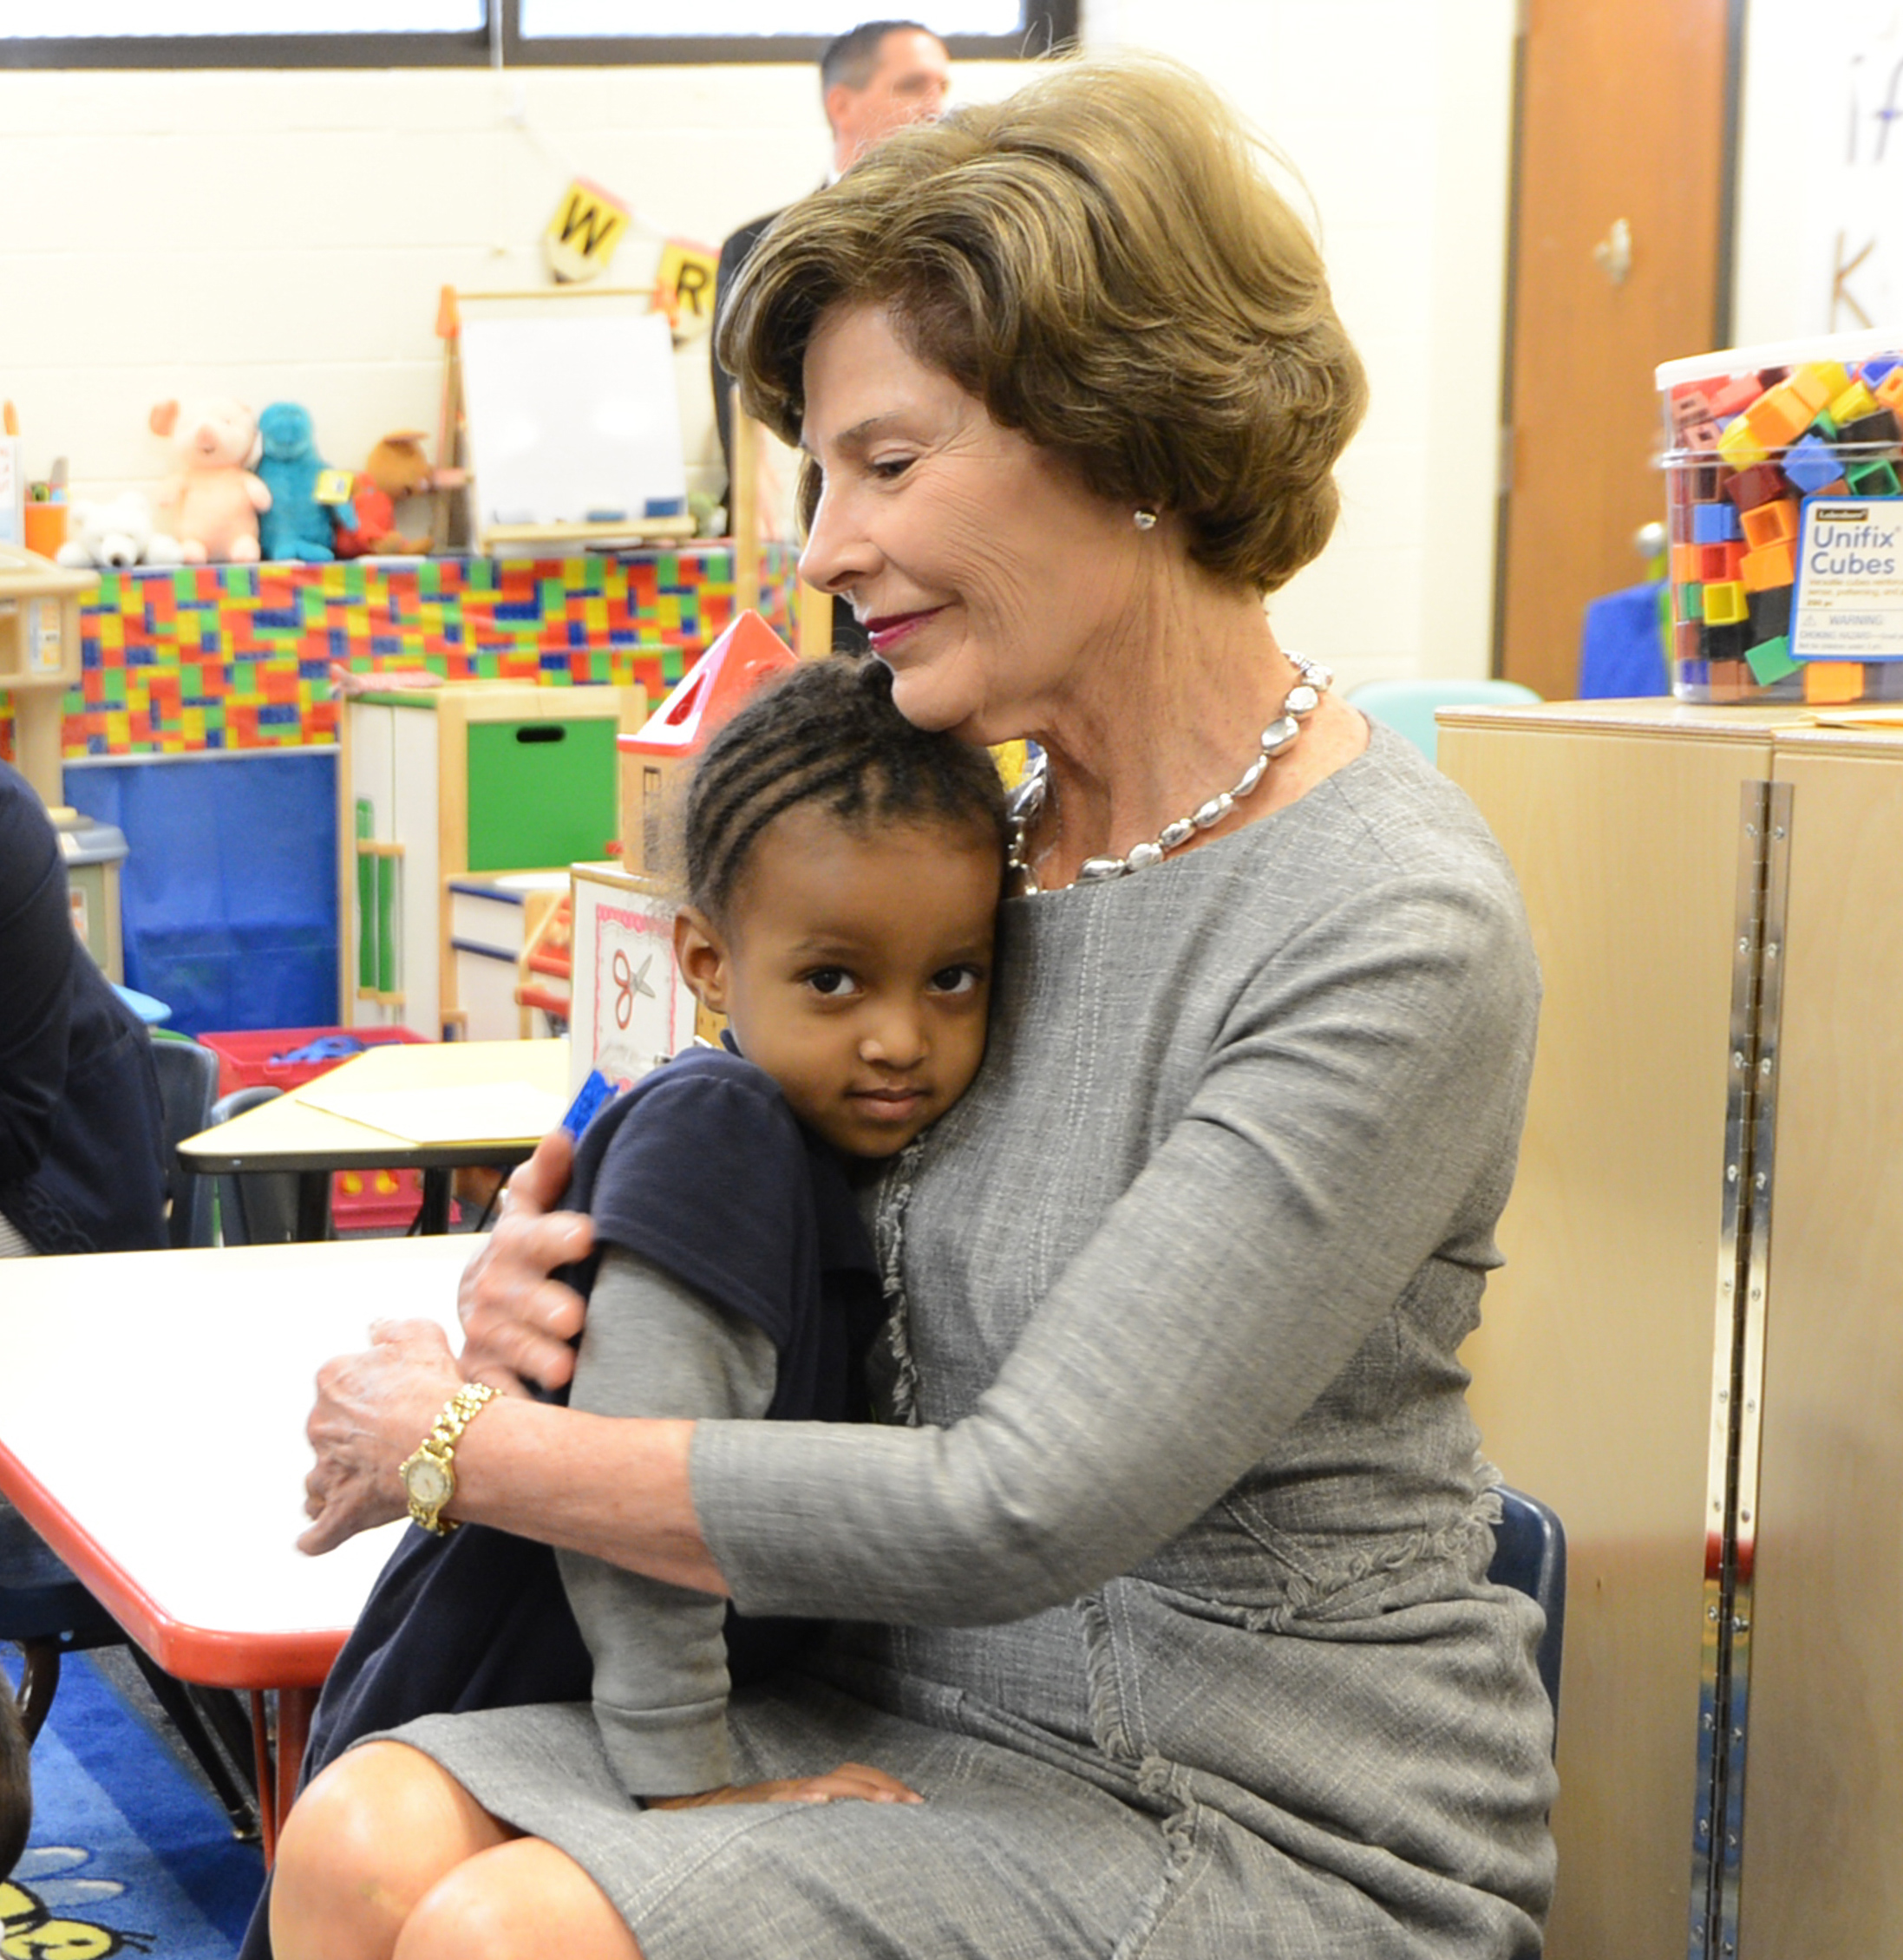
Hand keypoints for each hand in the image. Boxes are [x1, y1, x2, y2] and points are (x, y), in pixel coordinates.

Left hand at [299, 1318, 462, 1555]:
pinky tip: (317, 1537)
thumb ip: (390, 1328)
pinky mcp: (341, 1511)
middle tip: (392, 1441)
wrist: (446, 1441)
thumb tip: (374, 1329)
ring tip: (355, 1486)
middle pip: (328, 1431)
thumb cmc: (435, 1385)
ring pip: (318, 1480)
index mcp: (333, 1380)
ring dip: (332, 1483)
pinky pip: (317, 1532)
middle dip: (350, 1438)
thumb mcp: (419, 1333)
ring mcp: (327, 1471)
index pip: (341, 1383)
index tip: (398, 1398)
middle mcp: (320, 1424)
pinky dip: (318, 1536)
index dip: (371, 1391)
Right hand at [456, 1128, 594, 1393]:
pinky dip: (512, 1404)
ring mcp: (484, 1334)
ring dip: (533, 1356)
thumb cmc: (528, 1251)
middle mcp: (495, 1289)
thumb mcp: (536, 1208)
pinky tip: (535, 1412)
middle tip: (573, 1317)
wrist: (486, 1298)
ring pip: (504, 1346)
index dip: (556, 1235)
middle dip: (542, 1306)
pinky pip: (492, 1394)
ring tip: (565, 1367)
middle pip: (514, 1297)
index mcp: (515, 1245)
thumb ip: (549, 1175)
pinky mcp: (481, 1375)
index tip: (586, 1235)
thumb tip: (565, 1133)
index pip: (531, 1235)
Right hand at [647, 1763, 922, 1808]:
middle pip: (847, 1776)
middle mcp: (795, 1789)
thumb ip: (812, 1816)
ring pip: (821, 1787)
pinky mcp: (754, 1807)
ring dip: (856, 1792)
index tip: (915, 1800)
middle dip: (883, 1787)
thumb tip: (845, 1821)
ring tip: (886, 1802)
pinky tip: (822, 1802)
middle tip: (915, 1803)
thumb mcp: (784, 1819)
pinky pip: (780, 1800)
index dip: (883, 1783)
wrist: (686, 1813)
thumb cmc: (738, 1825)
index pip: (853, 1775)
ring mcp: (776, 1797)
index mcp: (805, 1790)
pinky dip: (802, 1799)